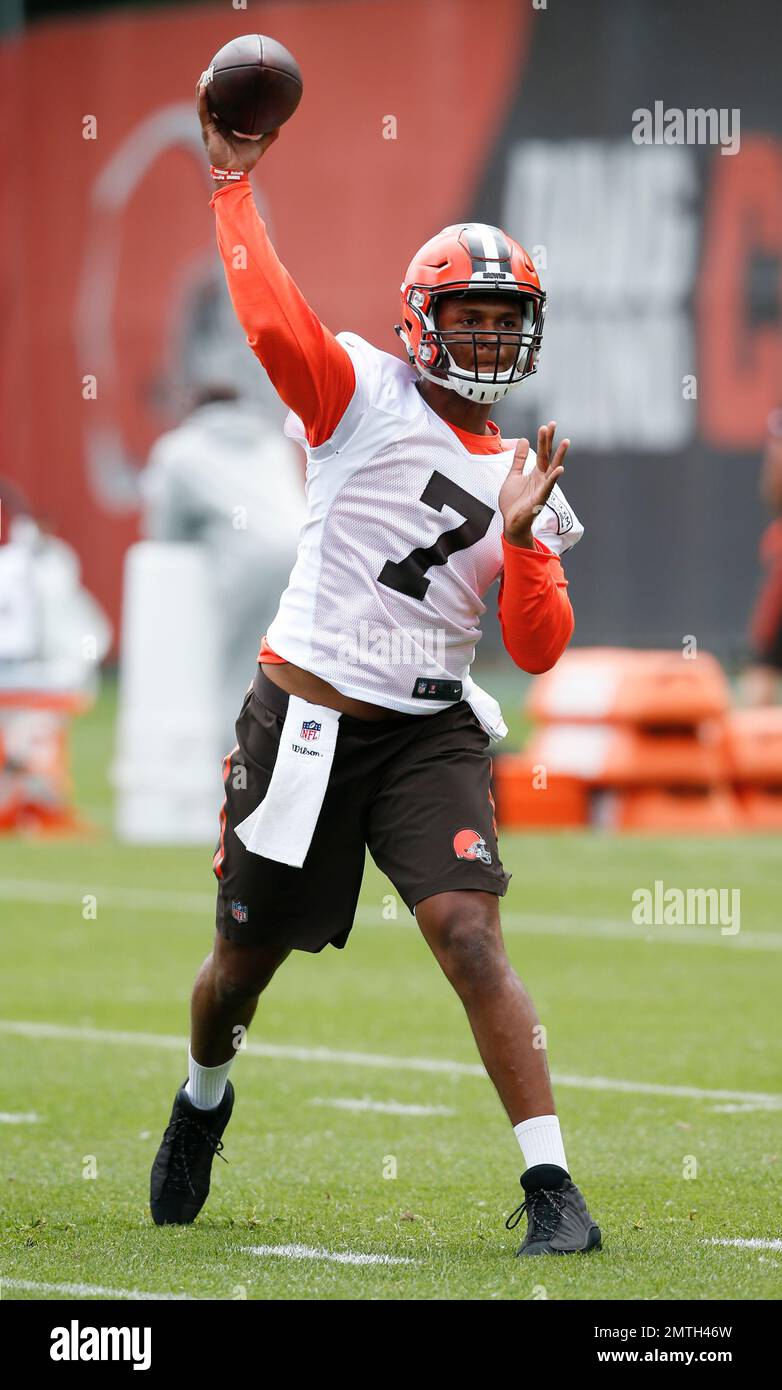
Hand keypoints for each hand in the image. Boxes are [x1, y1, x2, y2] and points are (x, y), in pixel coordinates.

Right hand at [196, 79, 279, 173]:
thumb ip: (269, 134)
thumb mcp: (260, 145)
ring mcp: (210, 127)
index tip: (225, 80)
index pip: (222, 107)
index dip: (222, 95)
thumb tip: (280, 123)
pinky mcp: (207, 130)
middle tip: (212, 70)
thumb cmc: (245, 162)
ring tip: (205, 73)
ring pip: (203, 103)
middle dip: (210, 86)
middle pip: (210, 102)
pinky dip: (202, 99)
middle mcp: (216, 125)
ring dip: (202, 88)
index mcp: (225, 127)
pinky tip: (203, 87)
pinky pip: (203, 111)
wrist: (235, 173)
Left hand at [499, 421, 569, 547]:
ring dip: (560, 456)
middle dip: (550, 441)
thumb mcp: (514, 476)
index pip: (542, 452)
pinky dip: (553, 479)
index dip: (544, 439)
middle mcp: (542, 479)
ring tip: (566, 442)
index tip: (546, 425)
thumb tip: (524, 440)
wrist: (511, 522)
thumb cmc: (514, 502)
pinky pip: (548, 488)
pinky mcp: (540, 499)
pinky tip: (560, 470)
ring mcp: (543, 488)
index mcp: (536, 473)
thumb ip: (519, 460)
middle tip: (553, 424)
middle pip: (548, 456)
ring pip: (553, 469)